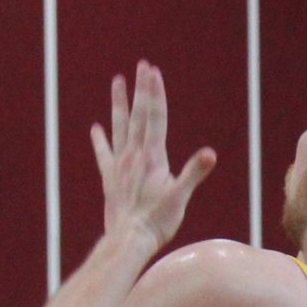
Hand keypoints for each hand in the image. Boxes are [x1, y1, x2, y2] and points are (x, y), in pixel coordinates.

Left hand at [91, 62, 217, 254]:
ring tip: (116, 81)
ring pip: (119, 127)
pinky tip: (96, 128)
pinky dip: (100, 140)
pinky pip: (104, 154)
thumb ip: (194, 172)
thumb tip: (211, 154)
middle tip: (141, 66)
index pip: (155, 117)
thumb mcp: (180, 196)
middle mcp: (134, 155)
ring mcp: (120, 166)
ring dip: (119, 104)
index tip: (153, 71)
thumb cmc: (157, 221)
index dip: (155, 93)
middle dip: (141, 89)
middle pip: (138, 115)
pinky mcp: (111, 179)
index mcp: (152, 156)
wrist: (128, 240)